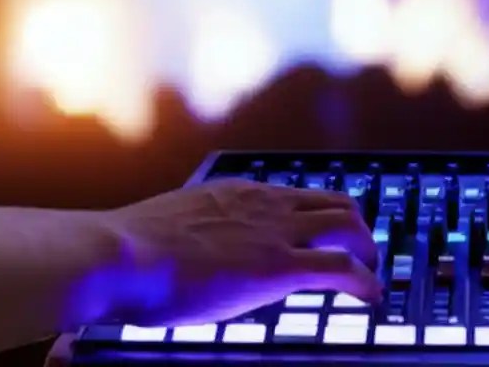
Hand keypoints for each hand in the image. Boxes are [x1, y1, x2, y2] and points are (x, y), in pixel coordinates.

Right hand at [94, 179, 380, 326]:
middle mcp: (263, 202)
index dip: (319, 215)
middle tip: (361, 254)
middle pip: (336, 201)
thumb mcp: (168, 230)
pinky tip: (370, 296)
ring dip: (367, 250)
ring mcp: (274, 230)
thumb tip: (191, 258)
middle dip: (356, 228)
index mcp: (236, 192)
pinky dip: (365, 281)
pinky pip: (341, 267)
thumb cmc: (125, 254)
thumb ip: (191, 237)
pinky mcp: (278, 265)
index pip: (294, 194)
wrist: (118, 256)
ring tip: (370, 274)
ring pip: (349, 224)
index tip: (325, 233)